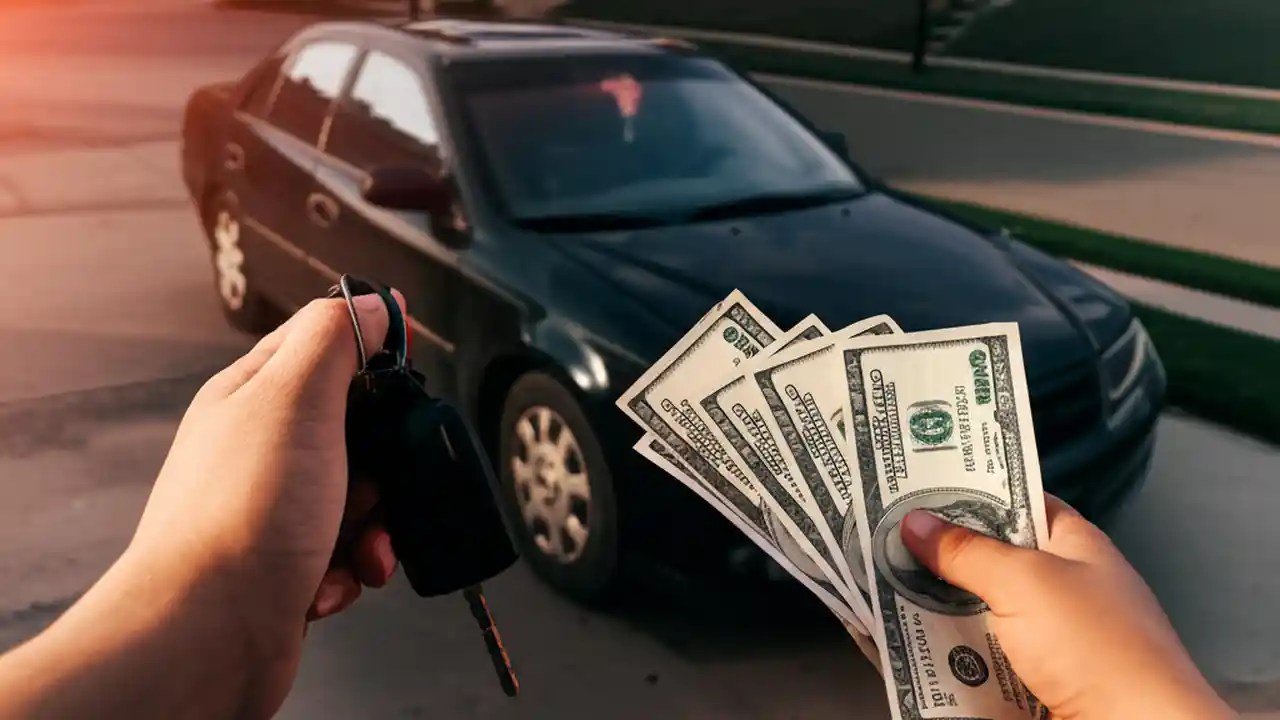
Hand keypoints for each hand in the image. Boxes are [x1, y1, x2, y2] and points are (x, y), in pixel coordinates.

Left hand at [126, 295, 401, 713]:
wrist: (208, 632)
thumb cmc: (240, 517)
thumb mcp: (296, 399)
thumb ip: (336, 340)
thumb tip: (370, 302)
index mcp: (254, 394)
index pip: (324, 343)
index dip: (372, 345)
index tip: (406, 360)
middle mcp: (264, 447)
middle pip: (359, 428)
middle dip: (388, 462)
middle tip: (378, 479)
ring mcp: (276, 507)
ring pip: (363, 495)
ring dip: (377, 526)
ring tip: (361, 547)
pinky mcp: (290, 561)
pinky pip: (349, 551)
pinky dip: (354, 568)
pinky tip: (333, 582)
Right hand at [900, 496, 1232, 719]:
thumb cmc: (1101, 649)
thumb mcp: (1024, 582)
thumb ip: (967, 551)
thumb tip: (919, 524)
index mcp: (1074, 545)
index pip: (1017, 502)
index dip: (971, 493)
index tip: (919, 490)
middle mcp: (1064, 587)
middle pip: (991, 560)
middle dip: (943, 558)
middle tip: (888, 547)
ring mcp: (1052, 638)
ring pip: (983, 612)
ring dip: (943, 612)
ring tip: (890, 597)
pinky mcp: (1039, 679)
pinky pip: (986, 659)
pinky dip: (957, 656)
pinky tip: (923, 650)